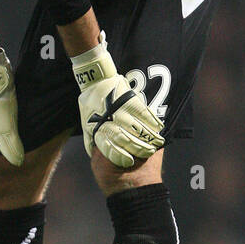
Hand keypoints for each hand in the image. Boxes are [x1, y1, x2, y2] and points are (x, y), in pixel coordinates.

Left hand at [72, 31, 163, 168]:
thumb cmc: (90, 106)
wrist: (95, 82)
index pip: (111, 147)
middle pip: (128, 140)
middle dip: (140, 149)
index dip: (121, 156)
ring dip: (150, 138)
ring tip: (157, 143)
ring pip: (139, 129)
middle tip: (148, 153)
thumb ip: (92, 141)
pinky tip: (158, 129)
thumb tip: (94, 156)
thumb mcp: (86, 124)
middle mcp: (111, 121)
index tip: (129, 162)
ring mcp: (122, 111)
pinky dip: (153, 122)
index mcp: (99, 129)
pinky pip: (145, 114)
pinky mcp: (131, 101)